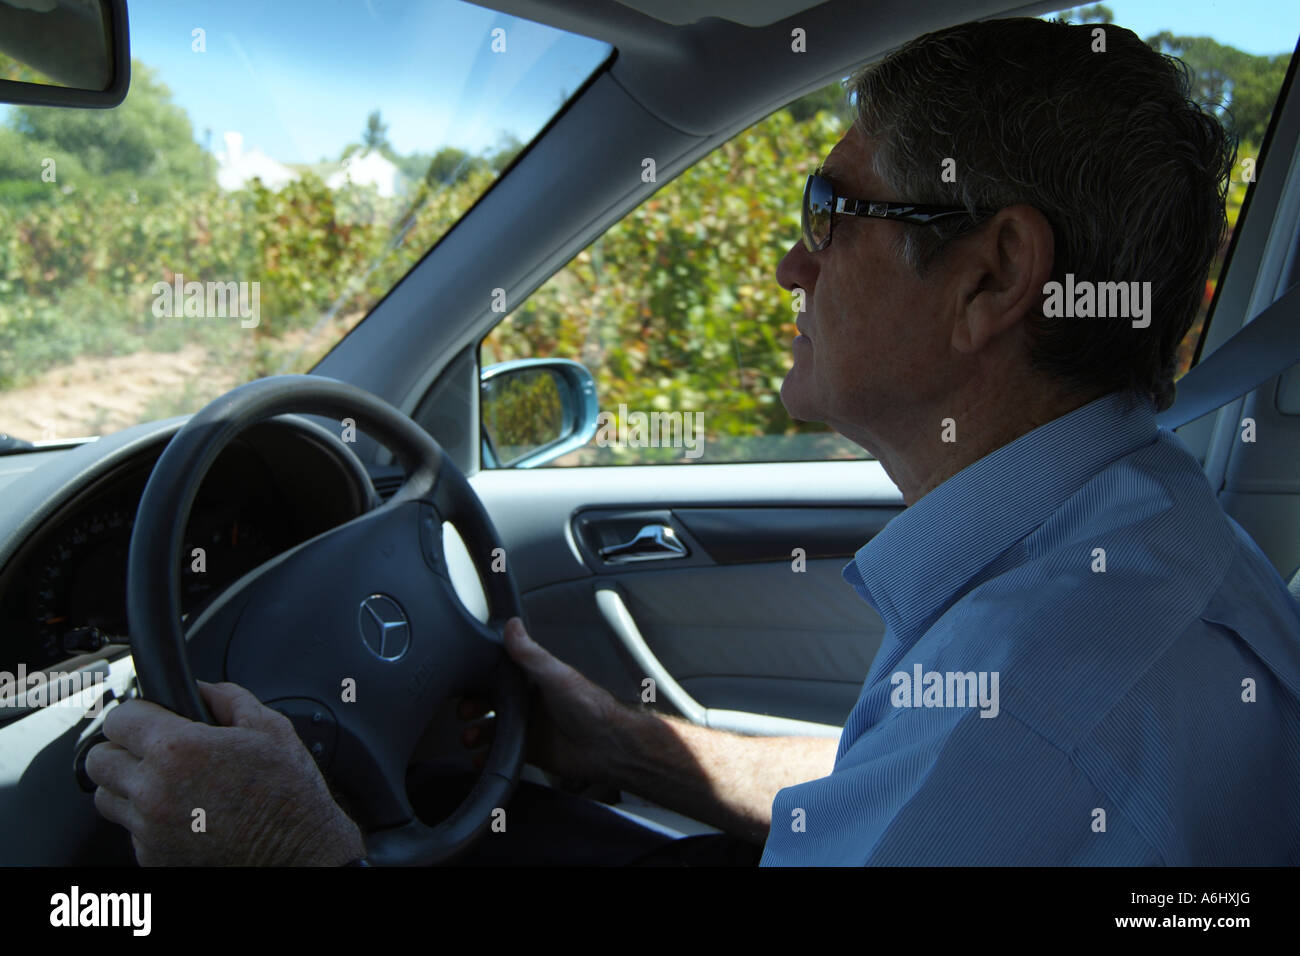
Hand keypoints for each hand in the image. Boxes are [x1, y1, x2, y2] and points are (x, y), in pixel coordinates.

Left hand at [86, 680, 365, 865]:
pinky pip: (129, 829)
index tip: (151, 715)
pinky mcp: (153, 856)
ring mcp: (150, 829)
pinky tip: (181, 810)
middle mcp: (154, 791)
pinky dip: (146, 818)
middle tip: (154, 747)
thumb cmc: (289, 793)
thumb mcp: (269, 728)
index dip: (137, 712)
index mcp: (179, 750)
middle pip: (100, 760)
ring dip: (127, 784)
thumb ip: (227, 698)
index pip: (119, 719)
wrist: (298, 852)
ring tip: (164, 780)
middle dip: (123, 747)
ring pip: (106, 797)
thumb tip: (202, 688)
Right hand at [460, 617, 623, 784]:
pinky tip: (481, 758)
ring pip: (493, 728)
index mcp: (535, 680)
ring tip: (469, 738)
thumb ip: (531, 653)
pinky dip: (489, 756)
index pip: (499, 674)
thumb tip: (513, 625)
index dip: (479, 679)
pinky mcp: (532, 750)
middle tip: (464, 712)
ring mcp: (530, 727)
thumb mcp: (556, 675)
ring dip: (477, 733)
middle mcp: (530, 702)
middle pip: (491, 702)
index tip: (464, 683)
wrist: (608, 745)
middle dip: (472, 708)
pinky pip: (503, 753)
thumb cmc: (591, 707)